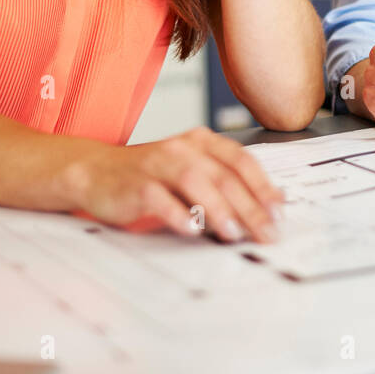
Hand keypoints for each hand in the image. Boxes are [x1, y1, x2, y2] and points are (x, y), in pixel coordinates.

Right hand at [64, 126, 284, 243]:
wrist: (95, 171)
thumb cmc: (151, 175)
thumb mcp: (192, 170)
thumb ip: (226, 182)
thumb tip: (269, 204)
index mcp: (202, 141)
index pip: (242, 161)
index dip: (263, 187)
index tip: (279, 212)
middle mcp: (182, 148)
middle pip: (224, 175)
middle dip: (250, 207)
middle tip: (265, 232)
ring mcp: (157, 163)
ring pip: (195, 181)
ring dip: (218, 208)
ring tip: (233, 232)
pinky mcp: (135, 184)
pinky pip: (159, 198)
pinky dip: (177, 214)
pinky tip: (191, 229)